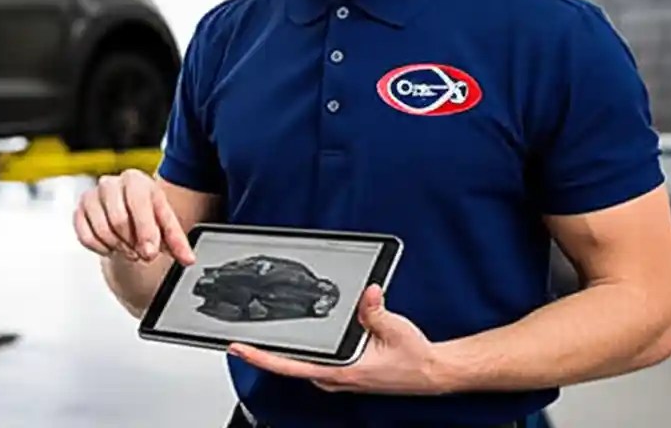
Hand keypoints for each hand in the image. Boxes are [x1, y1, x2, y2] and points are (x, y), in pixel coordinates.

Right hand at [73, 169, 195, 264]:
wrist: (126, 213)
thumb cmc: (146, 214)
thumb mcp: (166, 224)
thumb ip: (178, 242)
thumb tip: (188, 259)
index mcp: (135, 180)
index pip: (138, 204)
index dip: (145, 230)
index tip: (150, 252)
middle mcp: (111, 183)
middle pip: (119, 220)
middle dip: (132, 243)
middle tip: (141, 252)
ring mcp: (92, 197)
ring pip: (101, 230)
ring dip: (117, 246)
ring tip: (128, 248)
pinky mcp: (78, 212)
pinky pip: (86, 236)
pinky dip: (100, 248)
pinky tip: (111, 246)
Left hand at [228, 285, 453, 394]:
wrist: (432, 372)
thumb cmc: (414, 359)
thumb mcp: (393, 329)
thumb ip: (375, 310)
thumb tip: (366, 292)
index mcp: (341, 372)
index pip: (291, 366)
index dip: (262, 357)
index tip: (239, 348)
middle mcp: (335, 379)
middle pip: (289, 366)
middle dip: (264, 353)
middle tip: (238, 340)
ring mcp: (338, 378)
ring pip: (301, 364)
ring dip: (281, 352)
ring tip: (257, 339)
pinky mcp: (344, 372)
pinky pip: (315, 361)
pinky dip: (300, 351)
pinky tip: (294, 338)